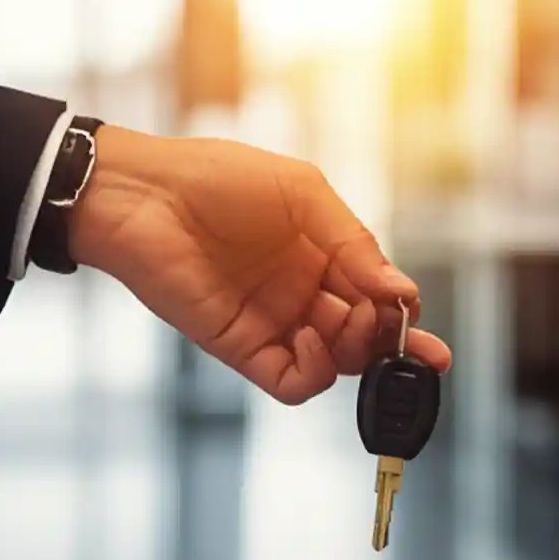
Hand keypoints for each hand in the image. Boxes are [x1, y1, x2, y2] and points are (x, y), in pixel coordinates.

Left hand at [67, 125, 451, 404]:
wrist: (143, 193)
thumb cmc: (218, 177)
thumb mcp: (304, 192)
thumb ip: (353, 241)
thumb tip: (400, 291)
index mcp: (322, 254)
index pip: (378, 296)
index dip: (404, 313)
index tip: (415, 315)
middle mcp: (303, 293)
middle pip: (364, 338)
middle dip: (392, 342)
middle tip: (395, 328)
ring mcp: (274, 322)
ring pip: (337, 364)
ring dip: (356, 353)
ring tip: (349, 323)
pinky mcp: (241, 347)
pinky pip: (291, 382)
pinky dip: (315, 373)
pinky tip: (311, 341)